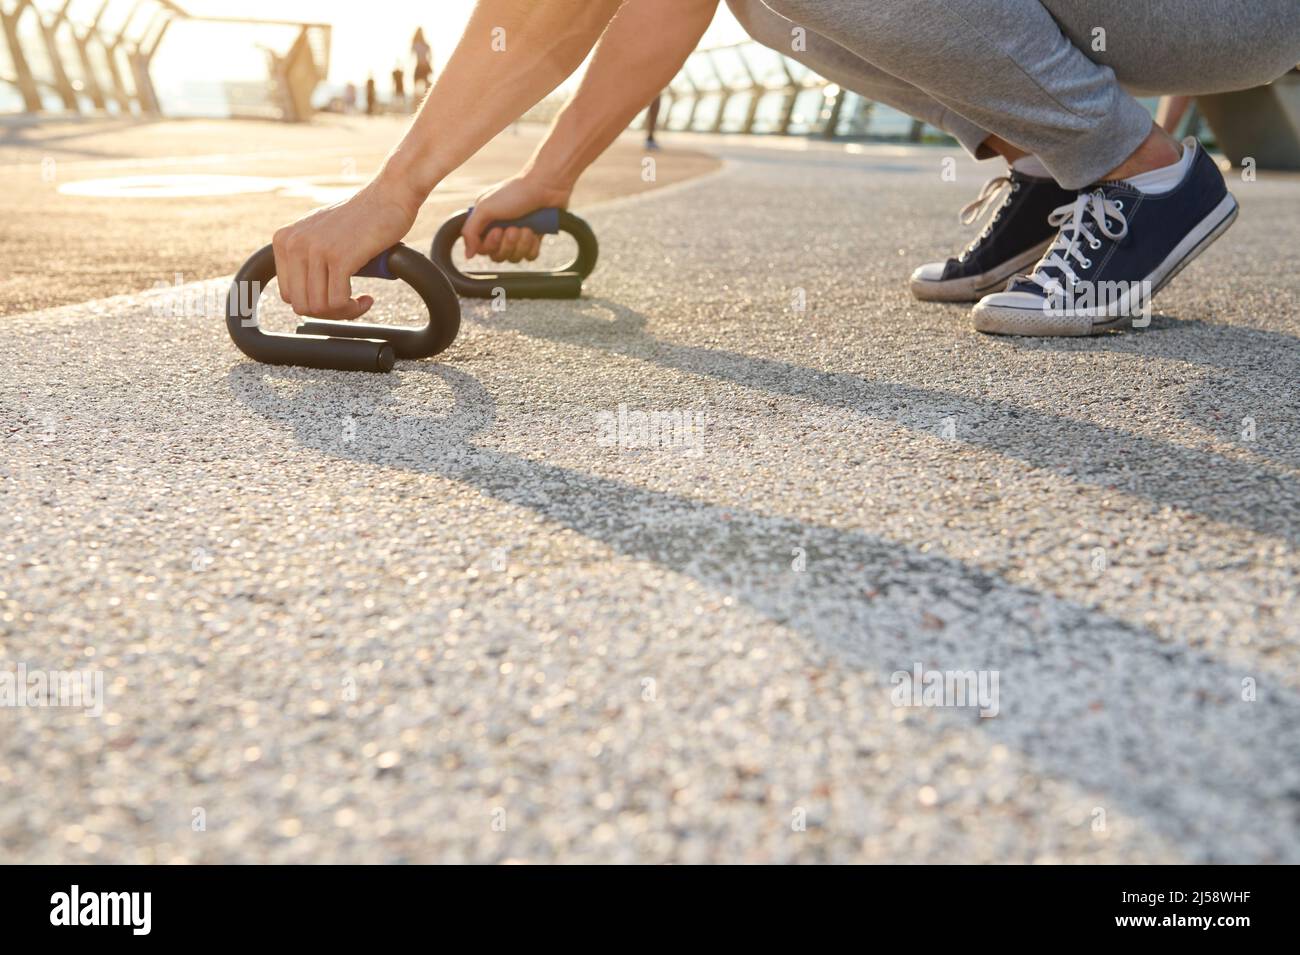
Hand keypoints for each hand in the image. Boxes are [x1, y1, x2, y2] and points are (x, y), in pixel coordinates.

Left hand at [271, 174, 422, 320]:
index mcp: (284, 239)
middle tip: (351, 305)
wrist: (390, 195)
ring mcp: (316, 250)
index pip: (288, 294)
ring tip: (361, 301)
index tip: (336, 299)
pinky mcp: (339, 257)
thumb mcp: (321, 234)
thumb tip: (305, 297)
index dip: (314, 304)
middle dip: (329, 312)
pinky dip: (355, 308)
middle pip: (302, 305)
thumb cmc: (363, 219)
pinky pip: (339, 302)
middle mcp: (294, 243)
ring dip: (344, 312)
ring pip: (320, 307)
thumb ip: (306, 257)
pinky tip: (368, 299)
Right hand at [462, 173, 571, 261]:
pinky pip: (530, 256)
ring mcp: (518, 235)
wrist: (547, 185)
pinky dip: (532, 246)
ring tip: (527, 228)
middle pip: (498, 256)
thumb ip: (470, 231)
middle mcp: (500, 229)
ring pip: (514, 257)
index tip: (498, 230)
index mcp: (486, 222)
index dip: (490, 245)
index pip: (482, 249)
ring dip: (521, 244)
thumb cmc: (515, 192)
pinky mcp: (534, 238)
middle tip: (514, 228)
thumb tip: (468, 255)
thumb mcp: (485, 208)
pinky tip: (535, 232)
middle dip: (507, 244)